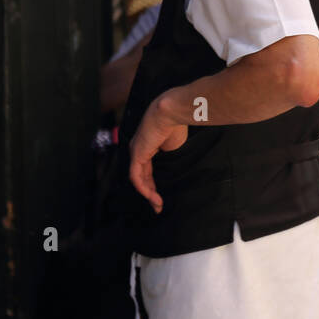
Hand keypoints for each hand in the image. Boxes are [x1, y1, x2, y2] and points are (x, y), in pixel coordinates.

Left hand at [128, 94, 187, 212]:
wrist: (172, 112)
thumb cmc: (177, 123)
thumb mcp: (176, 145)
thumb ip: (173, 157)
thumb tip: (181, 169)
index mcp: (148, 145)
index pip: (148, 169)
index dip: (154, 184)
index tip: (162, 197)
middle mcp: (139, 149)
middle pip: (142, 176)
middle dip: (150, 193)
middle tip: (159, 206)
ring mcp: (136, 151)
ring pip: (139, 178)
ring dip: (148, 194)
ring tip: (158, 205)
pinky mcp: (136, 154)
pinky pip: (136, 176)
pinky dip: (144, 188)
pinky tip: (152, 197)